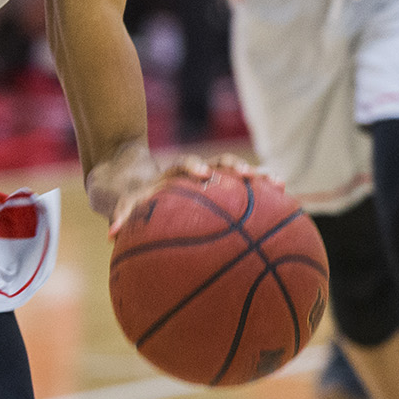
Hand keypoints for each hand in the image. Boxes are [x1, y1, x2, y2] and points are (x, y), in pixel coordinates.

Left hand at [106, 152, 273, 236]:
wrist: (132, 177)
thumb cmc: (132, 197)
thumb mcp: (124, 204)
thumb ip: (122, 217)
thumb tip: (111, 235)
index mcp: (171, 175)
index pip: (184, 166)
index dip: (194, 168)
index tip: (204, 175)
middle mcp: (193, 172)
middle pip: (218, 163)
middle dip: (234, 166)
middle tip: (251, 175)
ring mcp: (208, 177)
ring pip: (235, 173)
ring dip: (255, 176)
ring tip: (279, 183)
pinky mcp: (219, 186)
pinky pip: (243, 189)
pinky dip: (261, 192)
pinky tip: (287, 204)